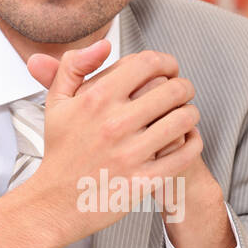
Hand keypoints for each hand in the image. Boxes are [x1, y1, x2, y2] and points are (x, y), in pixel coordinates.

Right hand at [24, 43, 203, 245]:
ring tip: (186, 115)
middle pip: (173, 89)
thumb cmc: (59, 152)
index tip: (169, 69)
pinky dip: (193, 142)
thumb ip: (74, 66)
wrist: (54, 203)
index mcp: (96, 99)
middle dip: (184, 86)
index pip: (148, 64)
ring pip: (184, 119)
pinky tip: (187, 140)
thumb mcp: (56, 103)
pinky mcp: (143, 179)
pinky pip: (185, 153)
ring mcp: (131, 153)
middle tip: (182, 92)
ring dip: (191, 113)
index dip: (166, 62)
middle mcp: (115, 123)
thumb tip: (103, 45)